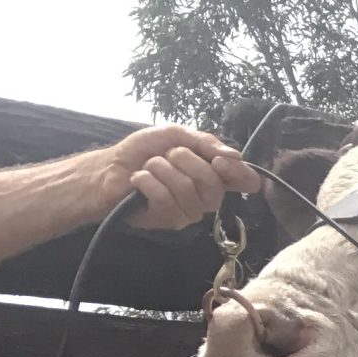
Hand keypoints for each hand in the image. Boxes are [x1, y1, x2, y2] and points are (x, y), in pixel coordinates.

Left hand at [100, 127, 260, 231]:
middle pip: (213, 181)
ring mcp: (192, 211)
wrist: (111, 167)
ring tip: (149, 168)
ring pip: (186, 187)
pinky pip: (165, 197)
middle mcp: (209, 197)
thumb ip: (205, 142)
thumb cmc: (144, 151)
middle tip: (167, 155)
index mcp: (216, 175)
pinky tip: (139, 182)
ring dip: (160, 168)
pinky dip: (146, 181)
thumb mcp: (175, 135)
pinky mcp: (171, 221)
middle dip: (183, 159)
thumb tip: (235, 156)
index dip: (239, 172)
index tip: (219, 161)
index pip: (247, 181)